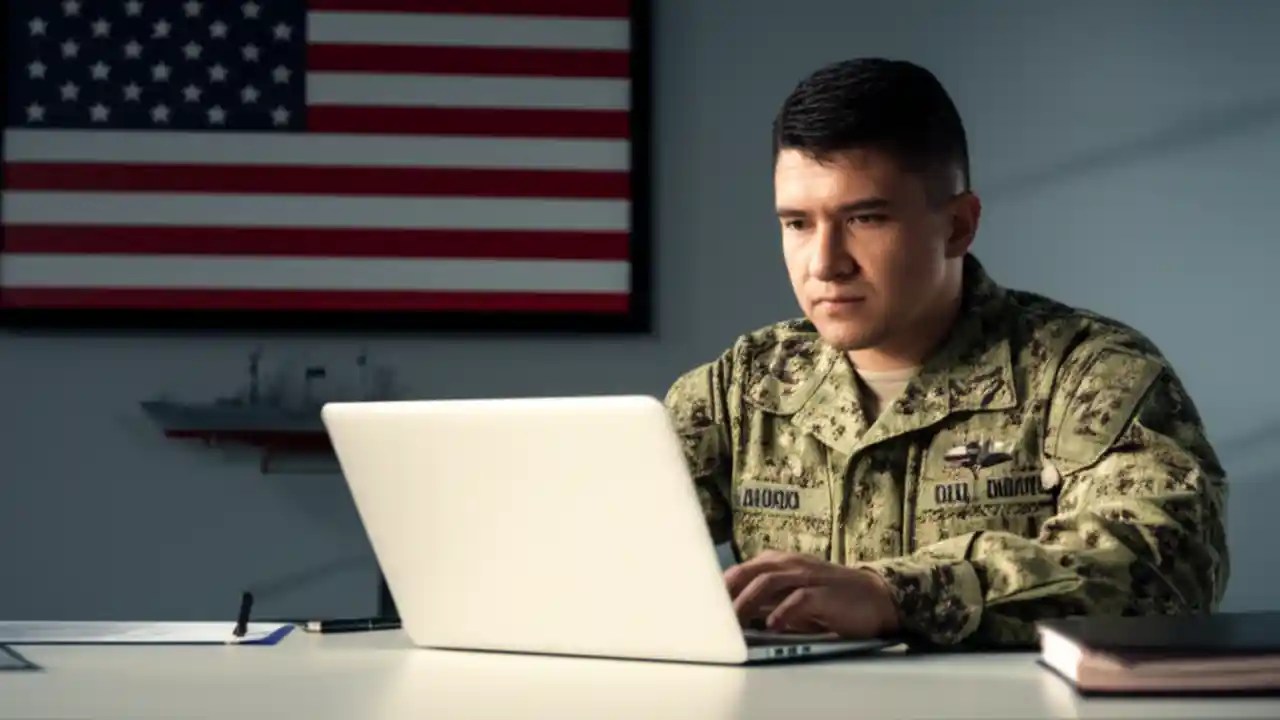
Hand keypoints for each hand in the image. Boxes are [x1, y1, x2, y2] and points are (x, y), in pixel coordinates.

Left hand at [724, 550, 899, 638]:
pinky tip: (773, 625)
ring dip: (748, 602)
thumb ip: (764, 599)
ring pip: (769, 582)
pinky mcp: (825, 593)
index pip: (741, 570)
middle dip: (728, 593)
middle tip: (713, 615)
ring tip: (735, 621)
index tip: (703, 604)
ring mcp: (808, 576)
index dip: (720, 586)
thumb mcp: (792, 594)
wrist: (874, 597)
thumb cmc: (827, 597)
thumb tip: (731, 613)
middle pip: (750, 572)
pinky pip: (800, 599)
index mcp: (779, 562)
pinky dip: (784, 611)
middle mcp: (790, 564)